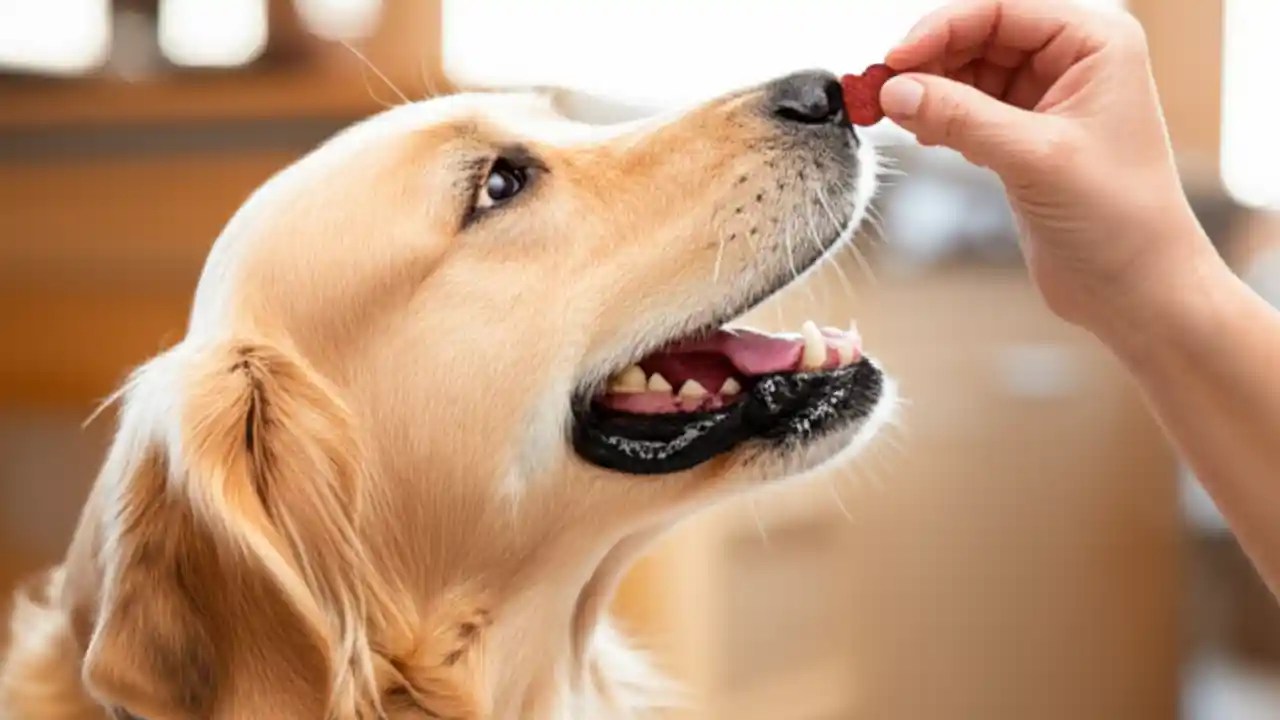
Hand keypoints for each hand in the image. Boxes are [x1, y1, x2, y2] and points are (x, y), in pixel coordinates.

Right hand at [880, 0, 1221, 346]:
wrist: (1137, 289)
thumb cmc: (1119, 219)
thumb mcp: (1034, 158)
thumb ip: (961, 118)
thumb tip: (895, 91)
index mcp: (1095, 42)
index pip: (1001, 8)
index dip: (940, 28)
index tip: (894, 60)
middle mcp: (1074, 60)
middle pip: (979, 35)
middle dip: (927, 60)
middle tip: (878, 91)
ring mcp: (1047, 98)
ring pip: (969, 72)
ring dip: (928, 90)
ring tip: (892, 114)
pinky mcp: (1025, 136)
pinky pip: (969, 108)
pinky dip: (939, 116)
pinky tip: (922, 133)